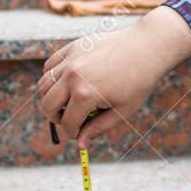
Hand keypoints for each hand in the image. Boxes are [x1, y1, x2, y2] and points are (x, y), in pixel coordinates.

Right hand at [37, 5, 190, 146]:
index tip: (78, 133)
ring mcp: (70, 60)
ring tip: (67, 101)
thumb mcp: (123, 110)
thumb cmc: (139, 81)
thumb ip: (99, 128)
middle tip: (68, 119)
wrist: (147, 47)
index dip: (72, 133)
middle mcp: (73, 76)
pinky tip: (66, 83)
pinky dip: (51, 77)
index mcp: (85, 94)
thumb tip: (81, 144)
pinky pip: (50, 66)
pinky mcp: (72, 47)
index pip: (67, 123)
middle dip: (56, 118)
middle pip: (47, 105)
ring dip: (51, 97)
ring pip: (43, 84)